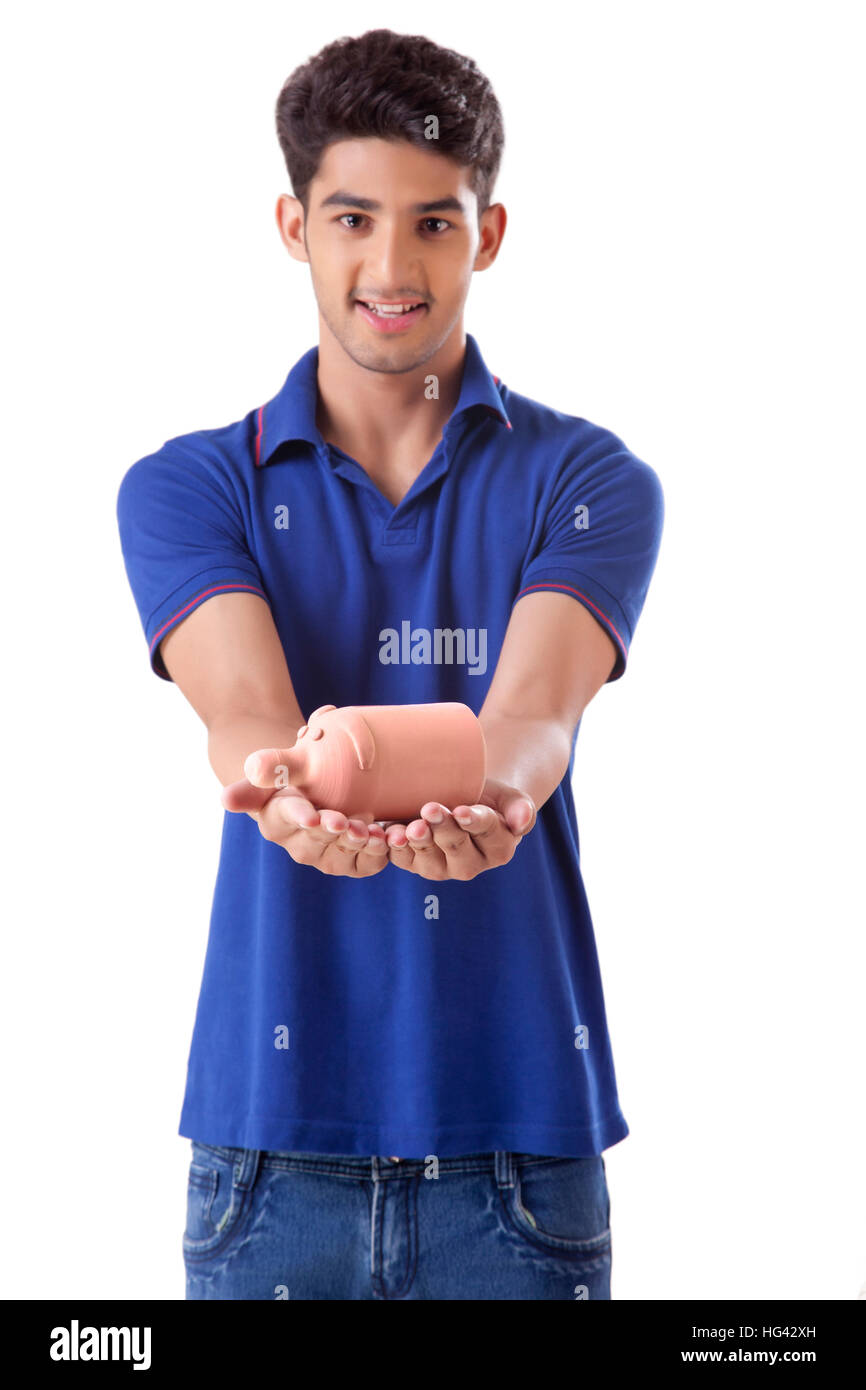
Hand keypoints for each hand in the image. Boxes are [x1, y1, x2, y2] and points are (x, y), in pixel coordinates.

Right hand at [220, 748, 389, 877]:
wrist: (323, 788)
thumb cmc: (297, 776)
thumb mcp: (282, 765)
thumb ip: (266, 768)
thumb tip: (225, 800)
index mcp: (277, 819)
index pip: (287, 817)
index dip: (300, 817)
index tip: (311, 816)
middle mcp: (300, 844)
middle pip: (317, 839)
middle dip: (332, 831)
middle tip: (345, 821)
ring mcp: (326, 856)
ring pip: (341, 857)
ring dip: (356, 845)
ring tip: (369, 831)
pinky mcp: (352, 862)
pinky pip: (365, 865)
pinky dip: (376, 855)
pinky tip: (385, 839)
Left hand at [382, 777, 536, 880]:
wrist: (457, 797)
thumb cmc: (485, 795)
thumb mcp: (507, 796)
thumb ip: (520, 807)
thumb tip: (521, 821)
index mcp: (499, 848)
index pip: (489, 834)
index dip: (475, 822)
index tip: (462, 810)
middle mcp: (470, 864)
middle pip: (456, 847)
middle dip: (443, 829)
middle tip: (430, 809)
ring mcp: (440, 867)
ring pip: (428, 859)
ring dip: (417, 843)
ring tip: (409, 828)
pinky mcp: (413, 863)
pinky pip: (401, 860)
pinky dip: (392, 849)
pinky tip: (386, 835)